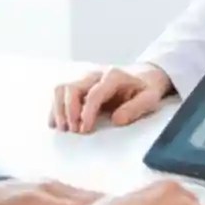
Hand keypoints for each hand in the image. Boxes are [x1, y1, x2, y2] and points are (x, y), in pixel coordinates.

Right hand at [49, 65, 171, 133]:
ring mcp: (85, 77)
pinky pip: (60, 92)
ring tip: (63, 128)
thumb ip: (136, 108)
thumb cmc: (145, 89)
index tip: (84, 130)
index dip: (86, 113)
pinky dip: (55, 107)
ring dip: (58, 109)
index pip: (94, 93)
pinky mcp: (79, 84)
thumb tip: (117, 120)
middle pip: (71, 87)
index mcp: (113, 76)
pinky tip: (55, 123)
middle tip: (73, 131)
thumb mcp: (150, 98)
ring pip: (61, 88)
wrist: (143, 76)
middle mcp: (95, 74)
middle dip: (68, 111)